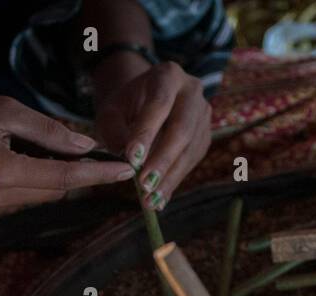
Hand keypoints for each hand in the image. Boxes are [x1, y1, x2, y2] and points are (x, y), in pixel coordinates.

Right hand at [0, 92, 133, 212]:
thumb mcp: (2, 110)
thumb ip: (47, 131)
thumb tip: (86, 145)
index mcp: (0, 171)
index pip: (63, 178)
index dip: (97, 175)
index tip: (125, 171)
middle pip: (55, 190)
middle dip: (74, 172)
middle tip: (85, 147)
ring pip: (40, 195)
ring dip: (52, 176)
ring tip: (39, 147)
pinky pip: (22, 197)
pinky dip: (32, 180)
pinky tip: (18, 158)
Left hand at [93, 60, 210, 209]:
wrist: (144, 102)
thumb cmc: (125, 106)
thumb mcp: (111, 112)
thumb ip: (114, 130)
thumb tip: (130, 160)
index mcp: (168, 75)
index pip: (159, 104)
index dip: (147, 132)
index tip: (133, 159)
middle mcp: (193, 92)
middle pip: (182, 129)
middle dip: (162, 161)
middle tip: (144, 186)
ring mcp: (204, 115)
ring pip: (190, 150)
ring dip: (169, 178)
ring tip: (150, 200)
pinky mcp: (205, 136)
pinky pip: (192, 162)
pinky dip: (174, 181)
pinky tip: (159, 199)